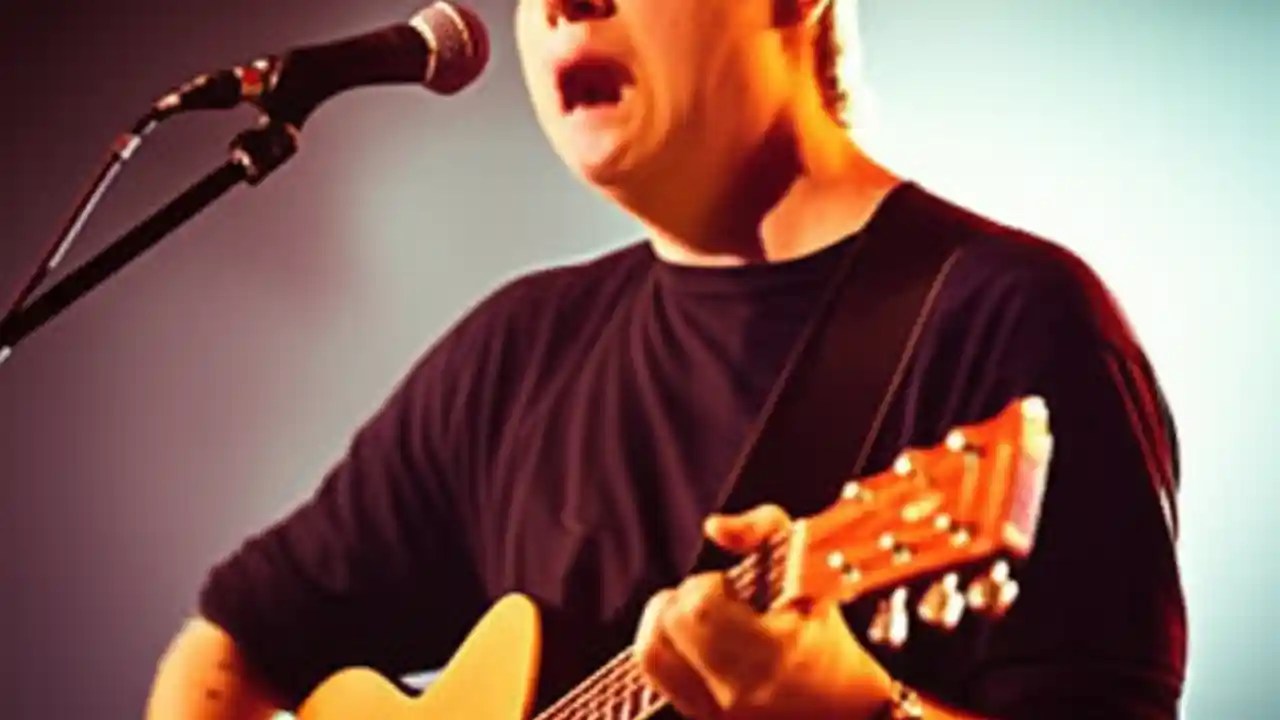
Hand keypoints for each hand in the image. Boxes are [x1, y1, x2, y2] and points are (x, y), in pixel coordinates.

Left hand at [634, 504, 895, 718]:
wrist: (849, 716)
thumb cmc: (832, 641)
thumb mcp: (815, 571)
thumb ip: (766, 528)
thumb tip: (714, 526)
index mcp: (769, 658)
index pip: (697, 609)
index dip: (707, 586)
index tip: (735, 589)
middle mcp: (735, 697)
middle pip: (659, 635)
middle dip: (679, 604)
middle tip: (715, 603)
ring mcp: (715, 718)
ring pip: (650, 659)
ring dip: (667, 627)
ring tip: (704, 623)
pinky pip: (661, 681)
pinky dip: (671, 653)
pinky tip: (703, 648)